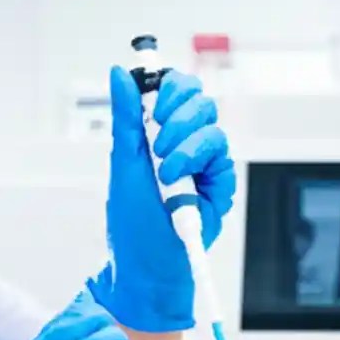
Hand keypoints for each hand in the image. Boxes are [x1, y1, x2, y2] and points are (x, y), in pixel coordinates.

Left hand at [87, 67, 236, 332]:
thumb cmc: (132, 222)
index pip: (173, 90)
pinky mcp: (219, 182)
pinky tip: (177, 182)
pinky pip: (220, 153)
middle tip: (157, 136)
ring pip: (210, 124)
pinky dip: (196, 160)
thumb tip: (119, 74)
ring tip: (164, 171)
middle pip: (197, 98)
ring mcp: (203, 162)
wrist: (149, 266)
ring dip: (184, 142)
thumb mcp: (123, 164)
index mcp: (156, 134)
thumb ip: (126, 117)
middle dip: (176, 111)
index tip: (152, 101)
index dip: (168, 85)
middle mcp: (182, 143)